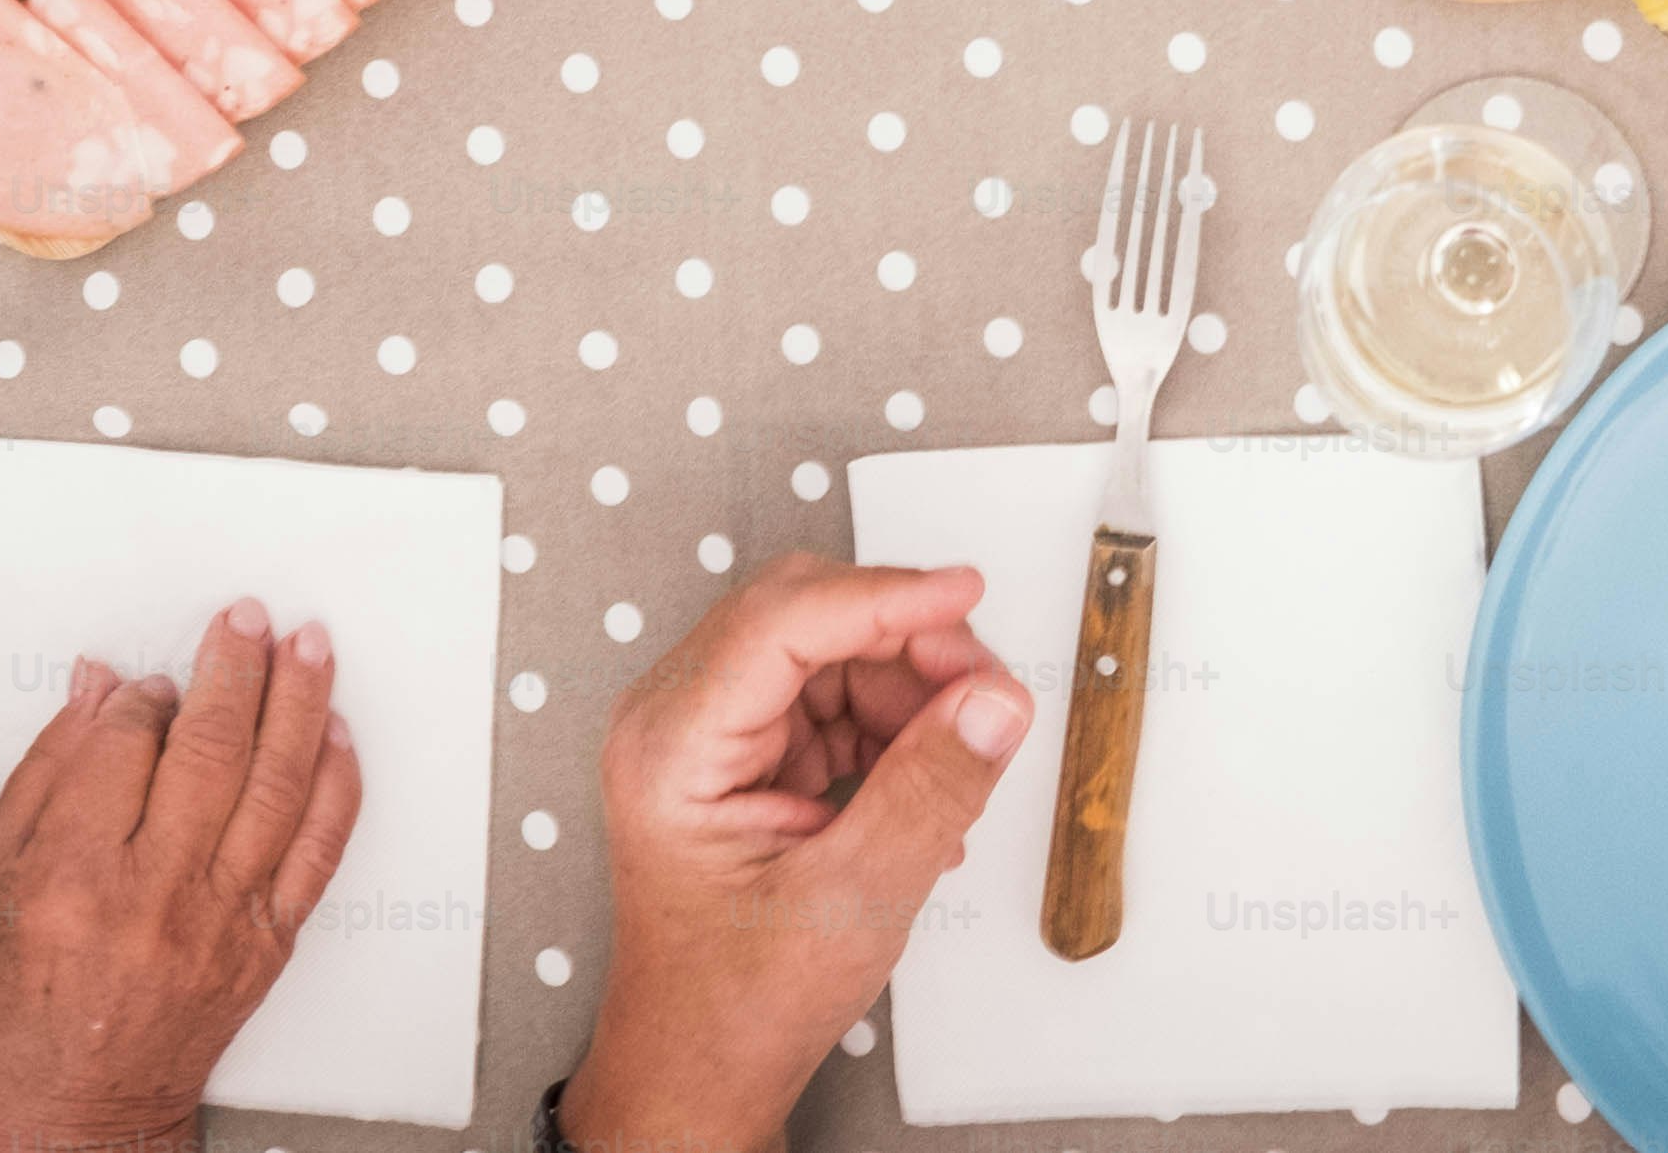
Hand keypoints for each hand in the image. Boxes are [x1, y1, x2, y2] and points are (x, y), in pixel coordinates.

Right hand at [0, 598, 365, 1152]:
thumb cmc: (10, 1017)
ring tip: (307, 646)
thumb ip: (41, 779)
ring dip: (300, 704)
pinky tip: (335, 736)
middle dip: (233, 669)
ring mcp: (220, 920)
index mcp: (69, 875)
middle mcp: (152, 893)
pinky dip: (336, 785)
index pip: (122, 746)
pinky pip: (317, 850)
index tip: (145, 681)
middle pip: (209, 750)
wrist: (65, 1118)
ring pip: (276, 786)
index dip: (139, 697)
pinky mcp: (265, 947)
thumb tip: (93, 691)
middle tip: (245, 618)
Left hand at [561, 556, 1032, 1152]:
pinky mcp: (748, 757)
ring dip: (911, 691)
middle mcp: (679, 721)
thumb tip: (995, 701)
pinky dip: (895, 730)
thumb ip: (929, 789)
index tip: (967, 596)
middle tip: (986, 694)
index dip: (885, 599)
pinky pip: (834, 701)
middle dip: (908, 645)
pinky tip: (931, 790)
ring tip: (965, 760)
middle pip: (809, 621)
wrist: (701, 1072)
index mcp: (672, 745)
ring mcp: (712, 736)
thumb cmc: (736, 1005)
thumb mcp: (852, 897)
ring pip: (832, 655)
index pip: (782, 620)